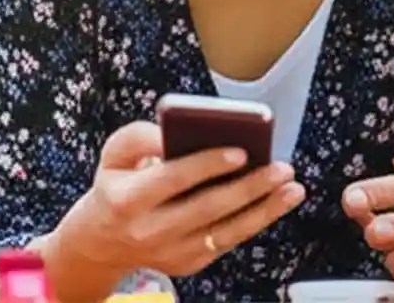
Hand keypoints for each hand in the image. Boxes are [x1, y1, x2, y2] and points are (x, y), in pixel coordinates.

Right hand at [45, 121, 303, 294]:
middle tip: (281, 167)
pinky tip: (277, 201)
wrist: (101, 242)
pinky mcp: (189, 263)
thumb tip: (174, 131)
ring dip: (265, 209)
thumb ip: (139, 136)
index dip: (207, 165)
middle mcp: (149, 231)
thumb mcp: (113, 154)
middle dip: (250, 187)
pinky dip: (256, 221)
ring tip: (292, 187)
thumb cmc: (116, 185)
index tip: (240, 151)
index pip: (173, 179)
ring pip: (226, 231)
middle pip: (208, 207)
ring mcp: (171, 253)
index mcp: (127, 199)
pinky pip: (228, 240)